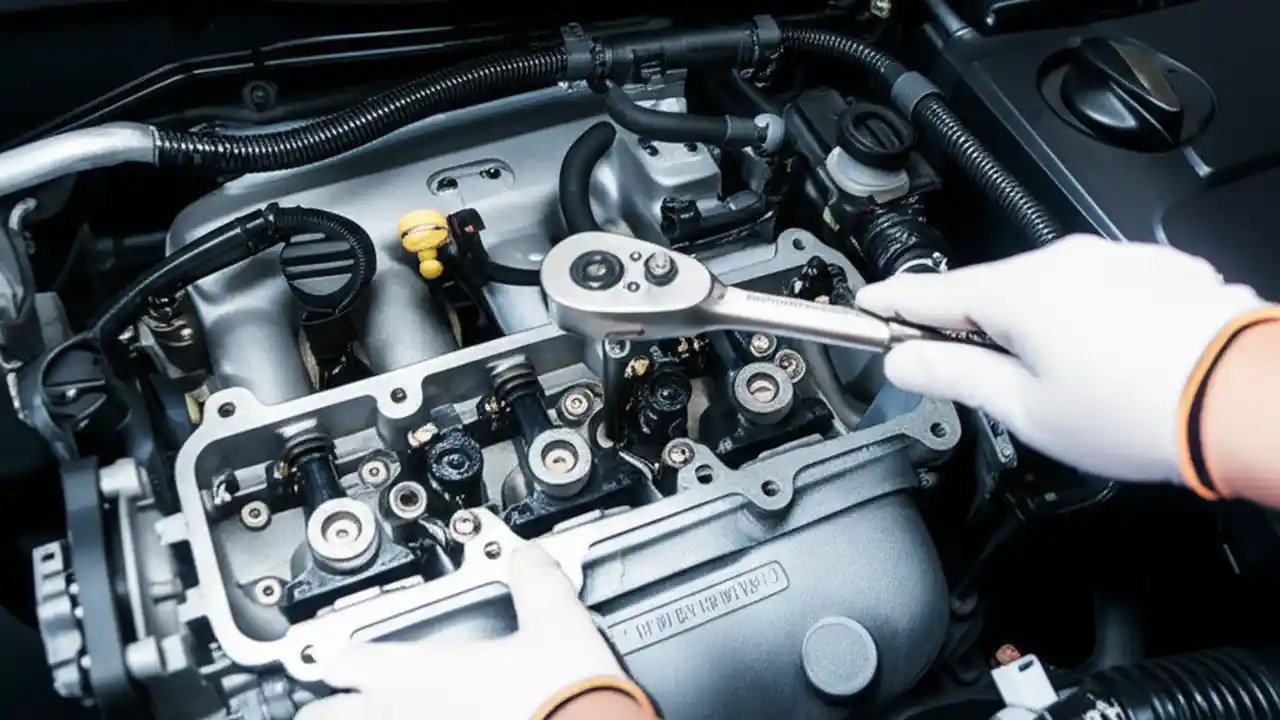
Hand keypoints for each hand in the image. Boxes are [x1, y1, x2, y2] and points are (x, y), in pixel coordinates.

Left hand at [296, 544, 651, 719]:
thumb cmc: (568, 699)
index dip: (340, 657)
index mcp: (430, 675)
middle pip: (339, 715)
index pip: (359, 661)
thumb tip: (528, 557)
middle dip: (330, 706)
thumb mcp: (558, 623)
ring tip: (355, 719)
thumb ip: (537, 582)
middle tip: (323, 703)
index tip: (332, 659)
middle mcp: (416, 716)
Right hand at [855, 234, 1266, 482]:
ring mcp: (1114, 260)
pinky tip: (1104, 360)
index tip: (869, 305)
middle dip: (970, 324)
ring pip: (1047, 288)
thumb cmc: (1137, 410)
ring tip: (1055, 382)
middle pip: (990, 290)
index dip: (891, 302)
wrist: (1242, 398)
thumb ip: (956, 375)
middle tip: (965, 370)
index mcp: (1017, 292)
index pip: (930, 292)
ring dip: (1035, 324)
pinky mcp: (1157, 270)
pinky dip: (1086, 316)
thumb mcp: (1026, 408)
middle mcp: (1063, 260)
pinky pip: (1098, 288)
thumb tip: (906, 361)